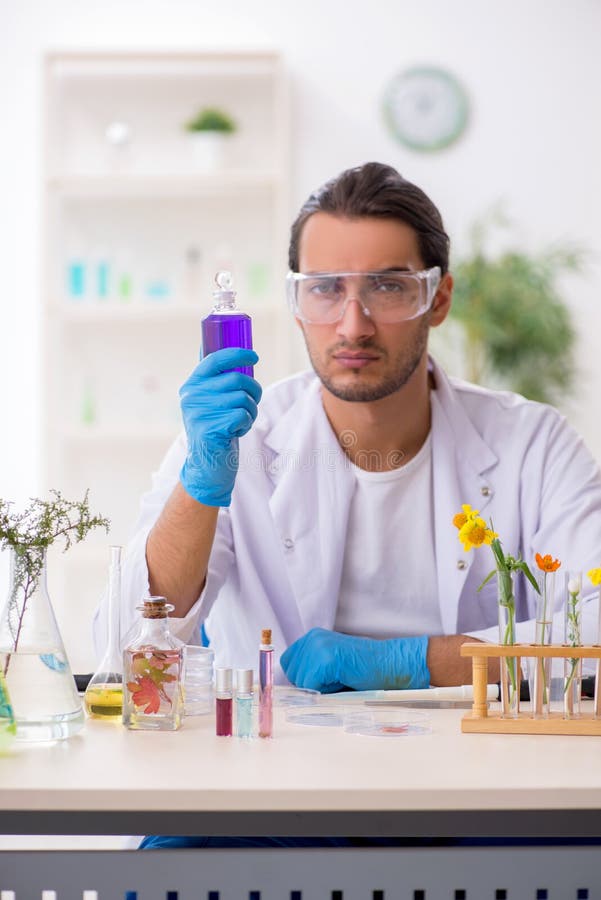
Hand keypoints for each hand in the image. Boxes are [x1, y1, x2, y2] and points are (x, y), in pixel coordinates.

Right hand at [179, 347, 260, 506]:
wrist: (206, 466)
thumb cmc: (214, 429)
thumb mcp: (209, 402)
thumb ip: (214, 379)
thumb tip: (228, 344)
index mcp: (191, 385)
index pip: (214, 359)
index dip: (237, 353)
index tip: (254, 356)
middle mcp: (191, 396)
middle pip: (236, 379)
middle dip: (254, 390)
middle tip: (253, 402)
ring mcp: (199, 412)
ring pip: (243, 398)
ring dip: (251, 410)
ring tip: (241, 421)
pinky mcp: (209, 429)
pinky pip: (242, 415)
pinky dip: (246, 424)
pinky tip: (236, 432)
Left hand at [280, 627, 429, 692]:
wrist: (391, 664)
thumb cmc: (363, 671)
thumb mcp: (331, 666)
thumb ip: (311, 671)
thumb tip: (290, 693)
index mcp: (312, 637)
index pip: (288, 664)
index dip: (303, 679)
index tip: (324, 680)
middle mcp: (312, 638)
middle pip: (292, 675)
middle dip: (311, 685)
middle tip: (338, 679)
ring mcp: (318, 647)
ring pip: (302, 683)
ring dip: (320, 688)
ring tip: (342, 679)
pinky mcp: (326, 659)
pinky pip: (312, 687)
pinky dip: (328, 691)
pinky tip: (345, 680)